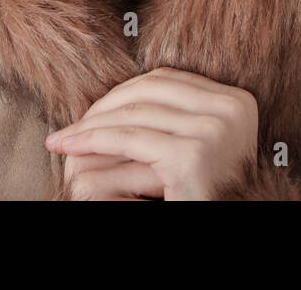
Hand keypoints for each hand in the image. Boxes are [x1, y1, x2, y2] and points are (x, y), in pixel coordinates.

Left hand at [45, 66, 258, 199]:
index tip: (94, 108)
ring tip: (62, 139)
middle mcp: (231, 111)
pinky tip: (72, 148)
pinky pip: (129, 140)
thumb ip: (175, 116)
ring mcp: (213, 132)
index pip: (168, 81)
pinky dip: (93, 142)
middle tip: (71, 125)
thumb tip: (119, 92)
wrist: (229, 219)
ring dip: (90, 127)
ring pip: (135, 115)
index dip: (124, 91)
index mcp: (237, 102)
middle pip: (151, 91)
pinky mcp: (191, 156)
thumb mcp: (197, 144)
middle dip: (104, 106)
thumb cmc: (204, 193)